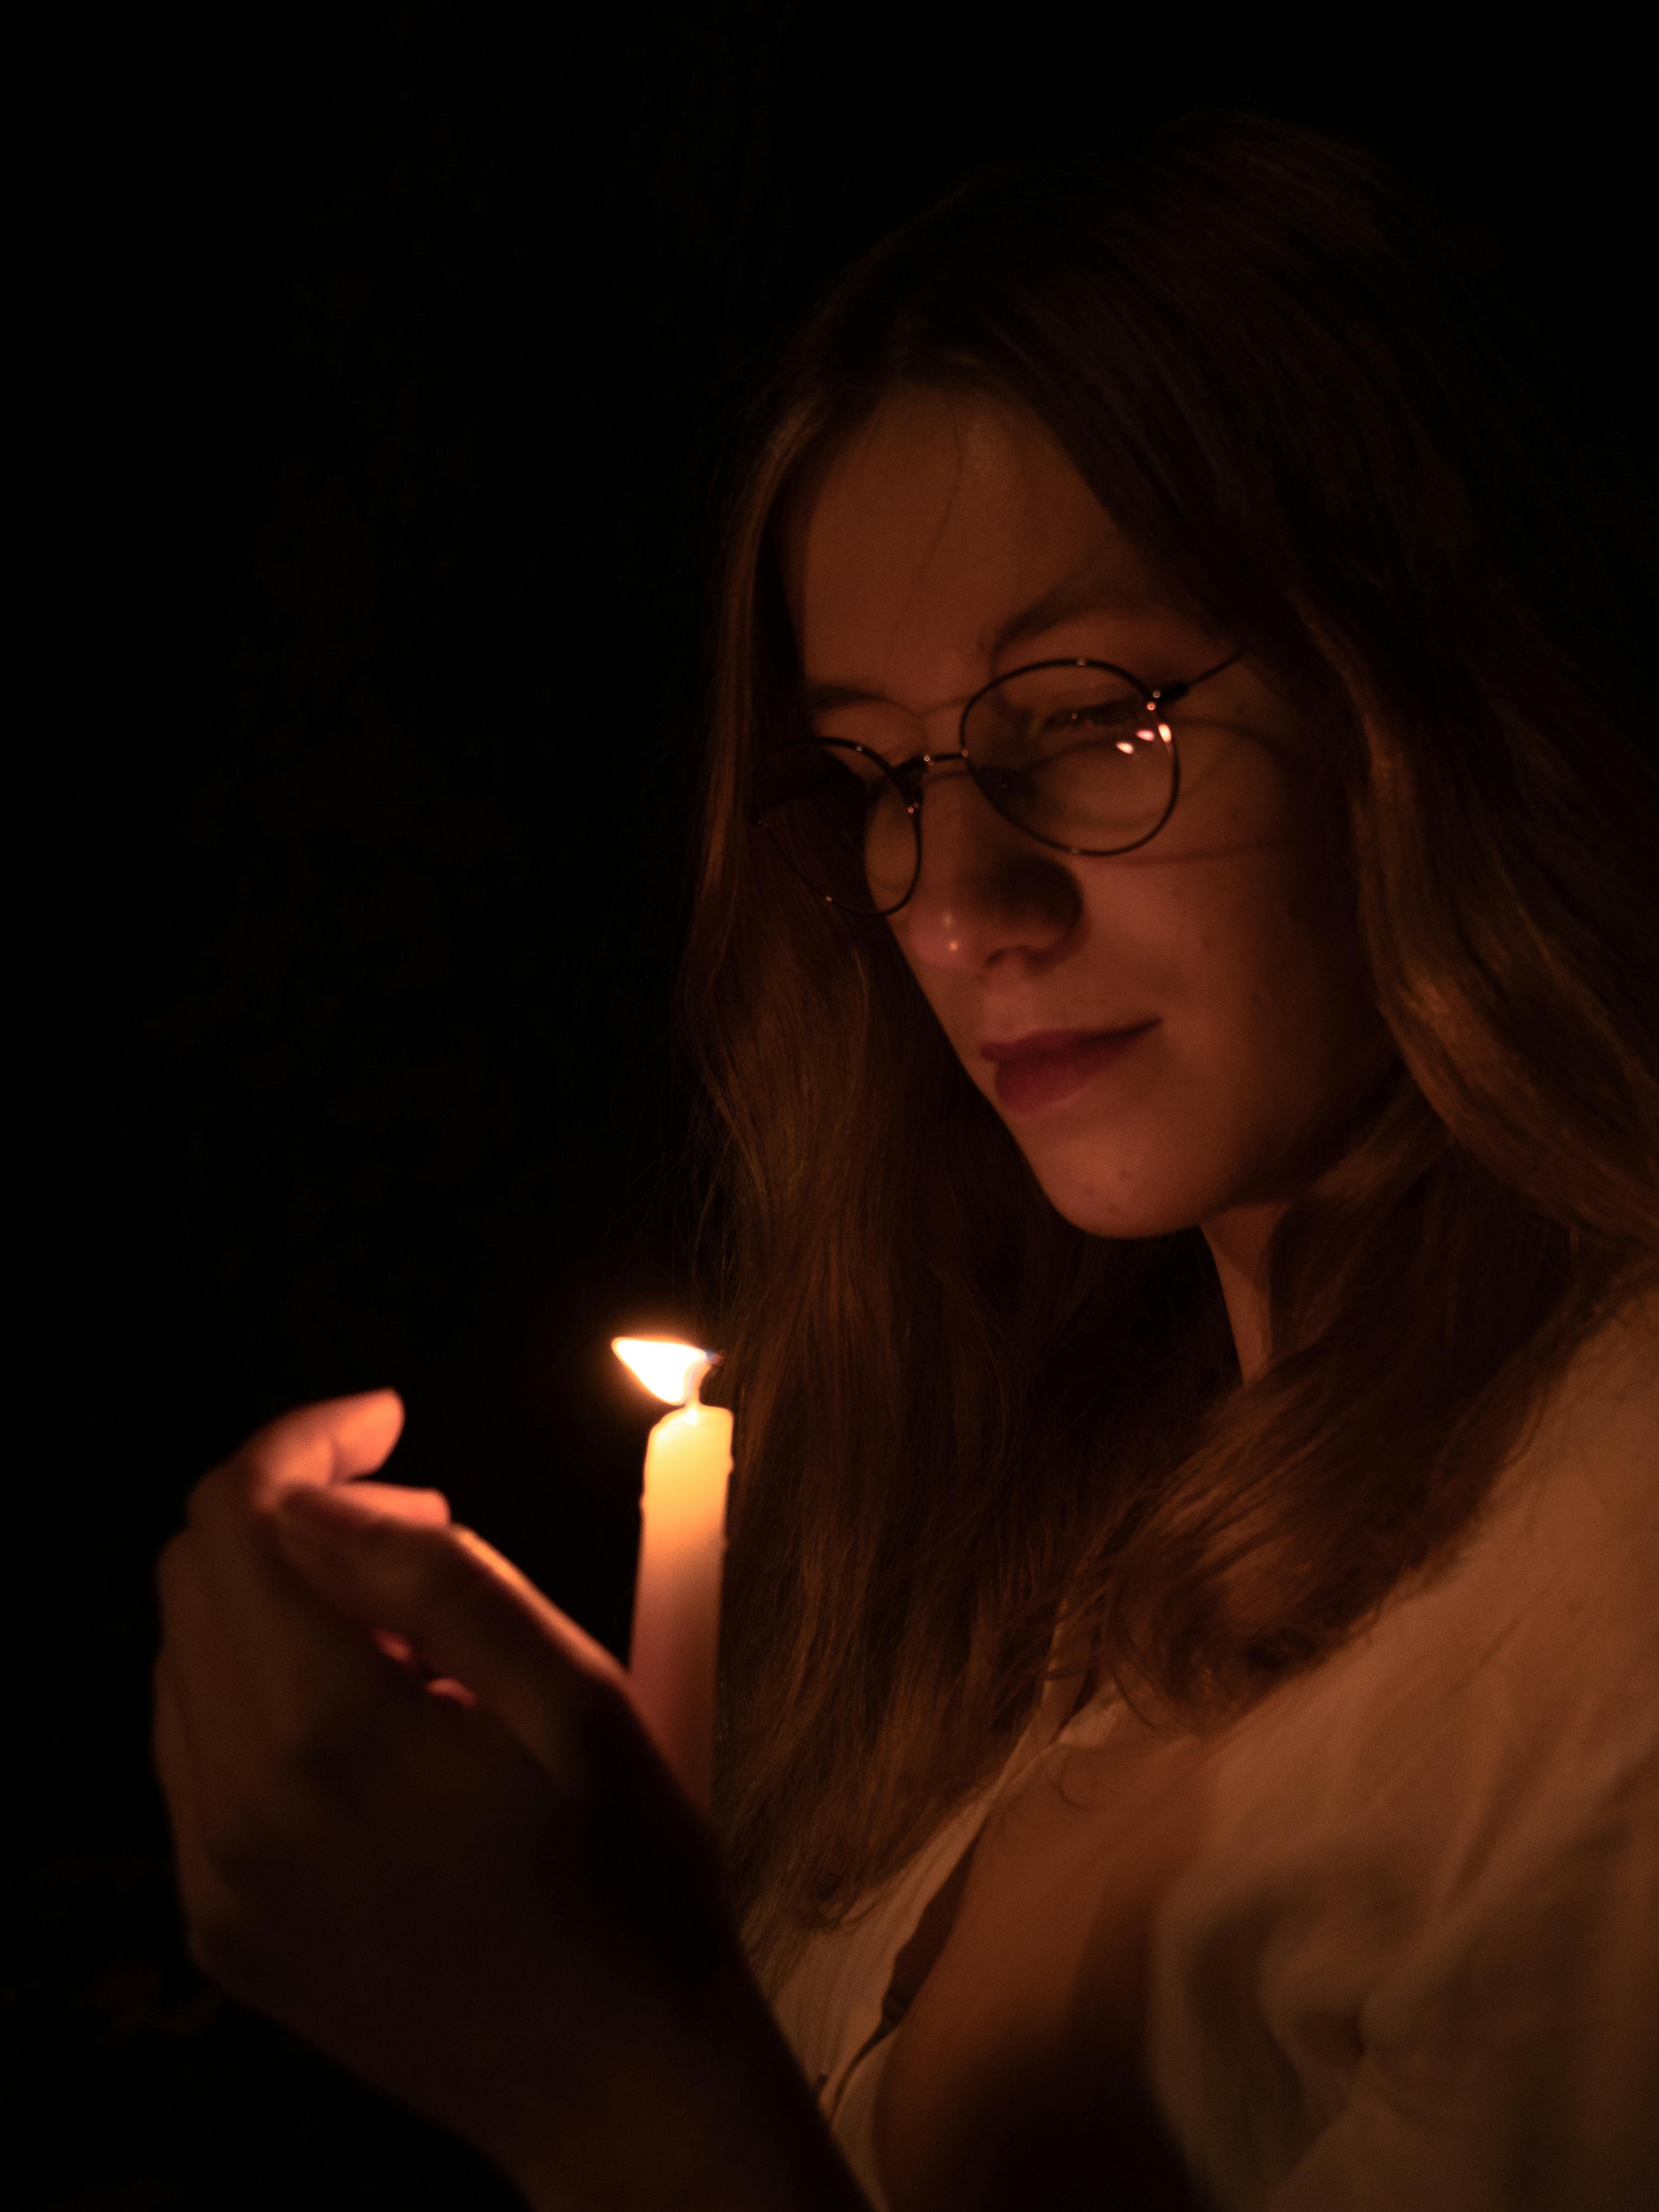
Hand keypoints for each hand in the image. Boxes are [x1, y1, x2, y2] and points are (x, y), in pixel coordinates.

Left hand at [153, 1392, 853, 2208]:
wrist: (615, 2084)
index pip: (240, 1520)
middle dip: (299, 1515)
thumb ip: (437, 1578)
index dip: (309, 1440)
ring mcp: (217, 1883)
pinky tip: (377, 1721)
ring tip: (419, 1643)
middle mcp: (236, 1814)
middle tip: (429, 1527)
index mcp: (325, 1740)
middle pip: (195, 1581)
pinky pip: (199, 1762)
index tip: (390, 1418)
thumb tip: (322, 1500)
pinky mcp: (224, 1929)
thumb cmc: (625, 1881)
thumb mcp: (573, 1696)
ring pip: (189, 1666)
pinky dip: (267, 1699)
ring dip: (283, 1607)